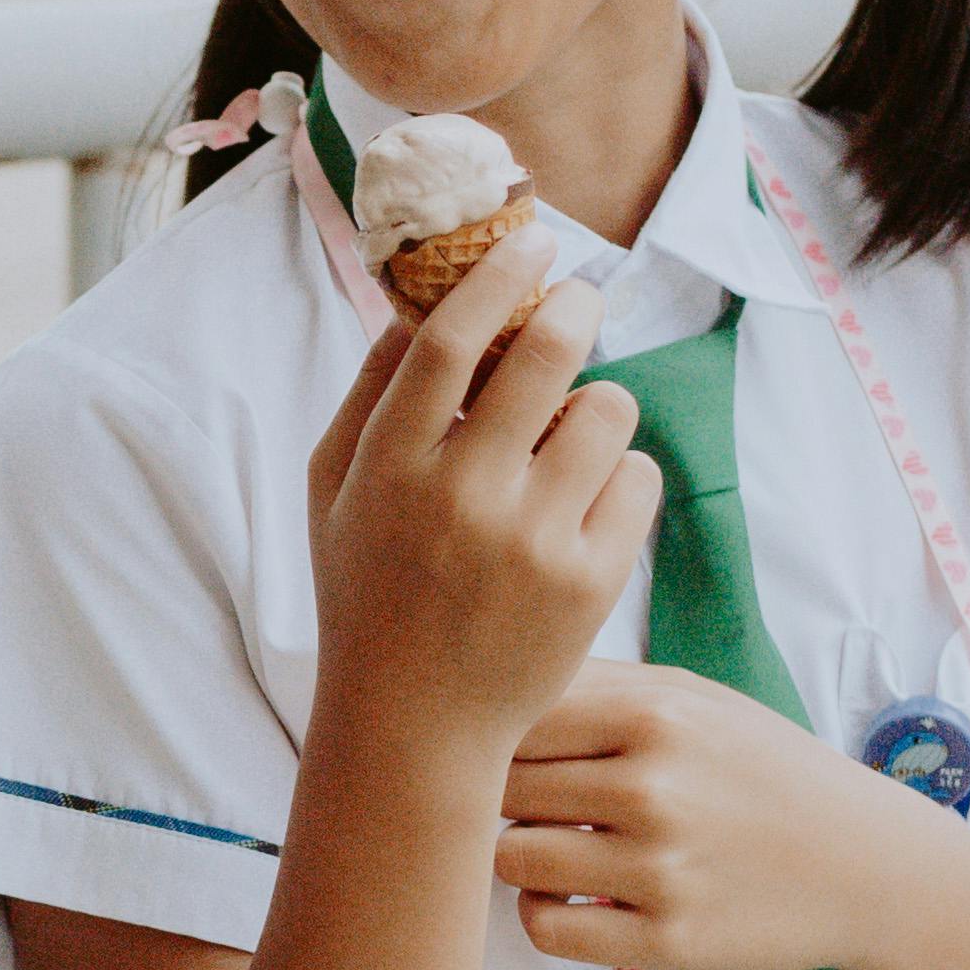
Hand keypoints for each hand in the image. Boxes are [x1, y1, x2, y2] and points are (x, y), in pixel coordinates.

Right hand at [311, 247, 655, 773]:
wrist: (414, 725)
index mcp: (389, 471)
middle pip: (545, 353)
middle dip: (574, 307)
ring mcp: (532, 544)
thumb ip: (371, 395)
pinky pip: (638, 478)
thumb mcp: (332, 493)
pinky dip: (618, 478)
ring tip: (566, 440)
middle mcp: (461, 500)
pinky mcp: (590, 583)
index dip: (497, 276)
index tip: (530, 244)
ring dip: (595, 407)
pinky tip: (581, 506)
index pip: (448, 342)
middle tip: (577, 301)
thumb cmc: (367, 594)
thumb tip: (418, 299)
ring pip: (608, 412)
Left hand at [497, 661, 934, 969]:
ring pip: (512, 859)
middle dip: (504, 797)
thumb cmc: (766, 772)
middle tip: (536, 805)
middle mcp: (653, 789)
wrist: (867, 864)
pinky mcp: (666, 939)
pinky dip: (543, 913)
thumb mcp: (699, 701)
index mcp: (655, 716)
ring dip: (520, 856)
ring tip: (556, 849)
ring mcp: (659, 869)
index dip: (494, 736)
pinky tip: (572, 897)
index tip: (506, 750)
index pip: (514, 719)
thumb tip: (502, 676)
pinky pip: (546, 927)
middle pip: (502, 788)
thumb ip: (602, 686)